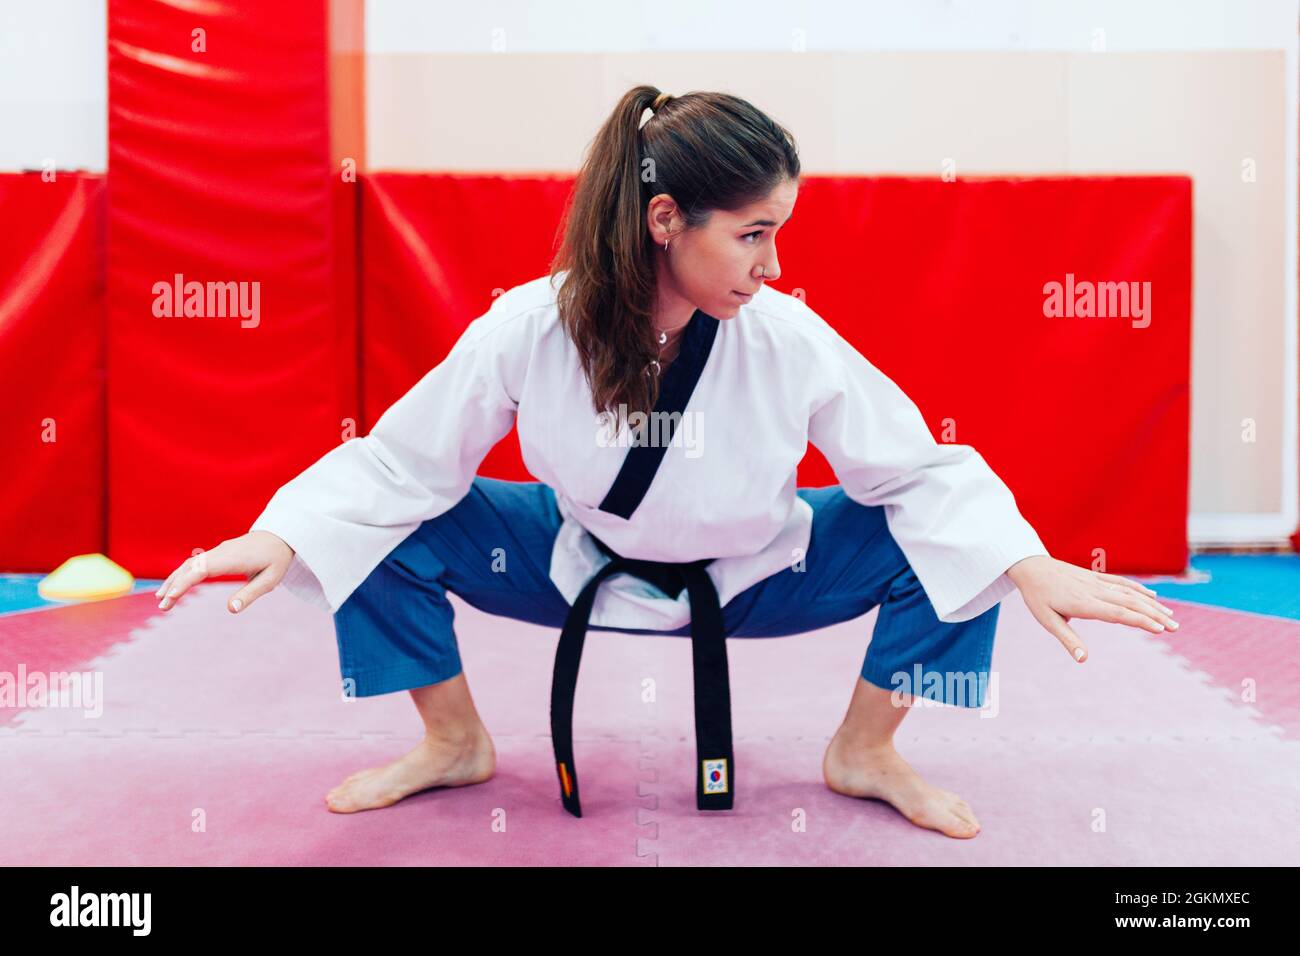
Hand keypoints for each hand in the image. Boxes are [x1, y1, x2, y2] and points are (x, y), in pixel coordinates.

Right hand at [155, 531, 294, 613]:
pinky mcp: (218, 552)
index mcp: (233, 559)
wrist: (281, 535)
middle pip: (190, 567)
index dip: (184, 583)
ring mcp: (218, 551)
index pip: (201, 570)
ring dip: (174, 580)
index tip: (170, 597)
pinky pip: (195, 562)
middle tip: (162, 606)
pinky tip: (175, 586)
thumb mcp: (270, 579)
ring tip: (162, 599)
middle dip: (174, 586)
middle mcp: (221, 552)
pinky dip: (182, 574)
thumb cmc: (276, 559)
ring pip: (190, 564)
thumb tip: (231, 609)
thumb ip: (250, 594)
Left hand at [1005, 555, 1177, 663]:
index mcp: (1083, 603)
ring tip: (1170, 617)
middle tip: (1175, 628)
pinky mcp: (1095, 577)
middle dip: (1154, 616)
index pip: (1118, 613)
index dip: (1140, 621)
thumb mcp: (1047, 620)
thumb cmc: (1037, 597)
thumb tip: (1083, 660)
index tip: (1159, 630)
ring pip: (1129, 593)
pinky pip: (1121, 583)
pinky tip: (1152, 598)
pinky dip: (1138, 590)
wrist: (1030, 566)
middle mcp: (1094, 591)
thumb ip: (1068, 640)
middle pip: (1130, 603)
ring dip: (1151, 605)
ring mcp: (1097, 582)